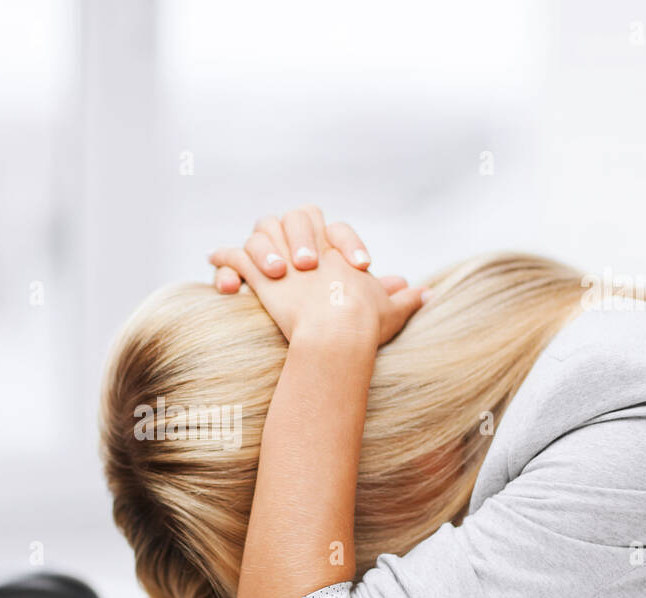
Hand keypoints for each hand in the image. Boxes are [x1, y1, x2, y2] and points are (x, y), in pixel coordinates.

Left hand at [208, 206, 423, 347]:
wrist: (340, 332)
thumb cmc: (366, 324)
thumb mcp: (391, 309)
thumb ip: (407, 298)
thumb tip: (429, 294)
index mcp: (335, 251)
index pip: (323, 225)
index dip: (319, 239)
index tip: (323, 265)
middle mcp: (307, 247)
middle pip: (290, 218)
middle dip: (289, 234)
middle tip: (294, 265)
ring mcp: (283, 258)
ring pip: (262, 232)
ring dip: (259, 247)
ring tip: (264, 267)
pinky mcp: (260, 274)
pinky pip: (233, 257)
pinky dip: (224, 260)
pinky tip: (216, 262)